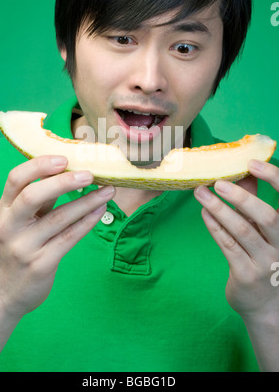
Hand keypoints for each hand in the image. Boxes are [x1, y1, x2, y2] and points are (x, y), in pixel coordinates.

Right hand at [0, 155, 114, 320]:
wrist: (6, 293)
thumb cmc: (19, 247)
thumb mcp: (20, 221)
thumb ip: (39, 199)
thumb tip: (69, 171)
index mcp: (4, 210)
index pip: (16, 180)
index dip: (39, 165)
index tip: (64, 158)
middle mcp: (10, 226)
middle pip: (32, 196)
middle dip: (63, 182)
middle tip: (89, 174)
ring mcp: (24, 247)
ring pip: (58, 218)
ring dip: (87, 201)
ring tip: (108, 191)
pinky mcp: (41, 264)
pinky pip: (69, 238)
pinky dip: (87, 222)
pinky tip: (100, 211)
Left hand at [194, 160, 278, 322]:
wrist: (266, 308)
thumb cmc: (265, 260)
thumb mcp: (265, 233)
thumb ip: (255, 205)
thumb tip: (243, 174)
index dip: (274, 179)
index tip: (253, 163)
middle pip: (267, 217)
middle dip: (242, 197)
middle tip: (219, 181)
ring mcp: (266, 263)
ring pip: (243, 231)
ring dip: (220, 209)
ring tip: (201, 193)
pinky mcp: (246, 274)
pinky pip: (228, 246)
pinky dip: (215, 227)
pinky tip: (204, 213)